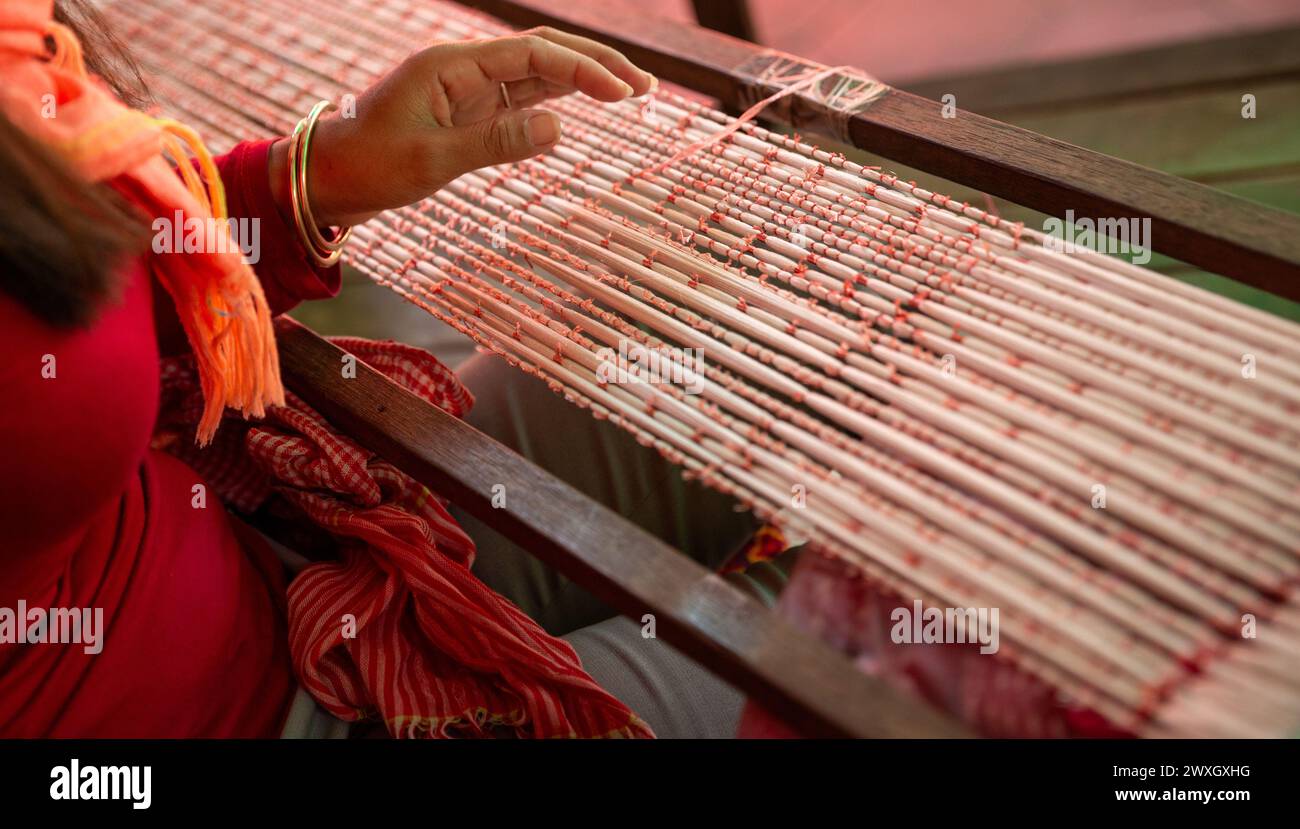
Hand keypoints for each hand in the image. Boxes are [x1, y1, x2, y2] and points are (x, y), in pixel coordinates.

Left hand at [270, 27, 655, 227]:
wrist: (325, 180)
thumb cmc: (367, 167)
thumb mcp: (431, 161)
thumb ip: (496, 143)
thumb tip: (560, 130)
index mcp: (451, 65)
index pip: (534, 55)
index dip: (584, 70)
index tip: (623, 94)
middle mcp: (464, 69)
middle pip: (543, 52)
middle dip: (596, 64)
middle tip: (644, 87)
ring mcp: (468, 90)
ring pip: (538, 74)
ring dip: (584, 79)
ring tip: (632, 92)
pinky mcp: (468, 113)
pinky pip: (521, 98)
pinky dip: (559, 99)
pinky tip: (588, 102)